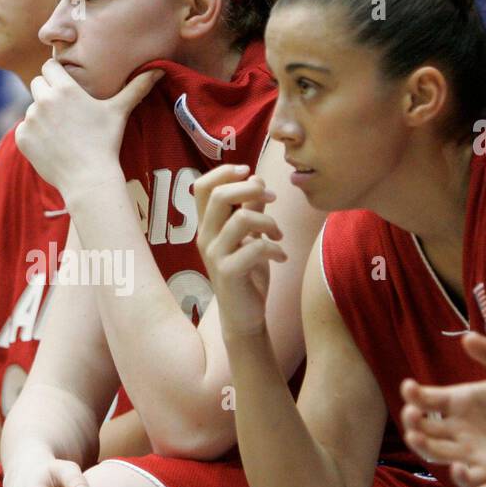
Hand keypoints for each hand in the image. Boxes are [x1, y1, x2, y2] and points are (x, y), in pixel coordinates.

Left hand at [14, 59, 160, 196]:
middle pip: (37, 84)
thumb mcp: (119, 112)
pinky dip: (34, 136)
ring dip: (42, 116)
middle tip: (64, 112)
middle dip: (47, 93)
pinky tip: (52, 146)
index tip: (65, 86)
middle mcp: (44, 100)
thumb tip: (160, 70)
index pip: (49, 66)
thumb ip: (136, 88)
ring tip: (62, 133)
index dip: (57, 75)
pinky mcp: (21, 137)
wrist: (88, 179)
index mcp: (65, 88)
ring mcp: (30, 119)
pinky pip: (24, 129)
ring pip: (31, 108)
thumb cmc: (106, 143)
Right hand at [193, 163, 285, 337]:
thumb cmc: (247, 272)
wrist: (243, 315)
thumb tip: (256, 180)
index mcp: (207, 225)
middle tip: (273, 198)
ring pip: (241, 220)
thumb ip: (251, 208)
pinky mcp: (227, 272)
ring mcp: (214, 255)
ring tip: (279, 235)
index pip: (203, 186)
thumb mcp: (250, 236)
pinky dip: (275, 248)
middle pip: (220, 196)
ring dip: (269, 222)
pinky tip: (282, 256)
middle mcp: (205, 237)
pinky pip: (255, 248)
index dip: (225, 172)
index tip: (250, 173)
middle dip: (252, 190)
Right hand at [400, 332, 485, 486]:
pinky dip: (459, 475)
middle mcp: (458, 427)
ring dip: (422, 446)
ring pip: (435, 452)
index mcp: (459, 402)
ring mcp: (470, 450)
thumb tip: (466, 337)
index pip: (426, 399)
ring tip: (416, 437)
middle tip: (411, 414)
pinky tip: (460, 466)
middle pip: (422, 427)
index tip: (409, 386)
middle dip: (411, 422)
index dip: (413, 395)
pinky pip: (467, 477)